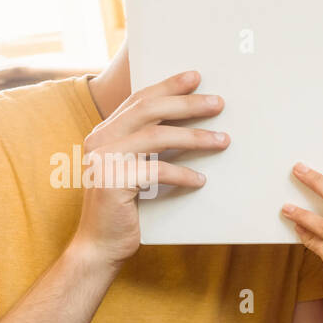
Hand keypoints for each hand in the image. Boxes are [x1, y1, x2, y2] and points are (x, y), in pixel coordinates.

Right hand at [72, 70, 227, 266]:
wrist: (99, 245)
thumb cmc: (124, 209)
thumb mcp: (134, 170)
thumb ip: (147, 147)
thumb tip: (187, 126)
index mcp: (104, 133)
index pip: (139, 100)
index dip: (168, 86)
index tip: (196, 78)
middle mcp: (100, 141)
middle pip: (149, 110)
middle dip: (187, 104)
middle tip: (218, 103)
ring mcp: (103, 160)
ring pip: (156, 137)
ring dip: (194, 137)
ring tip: (223, 141)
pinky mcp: (113, 183)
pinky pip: (156, 171)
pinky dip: (182, 174)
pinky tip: (201, 180)